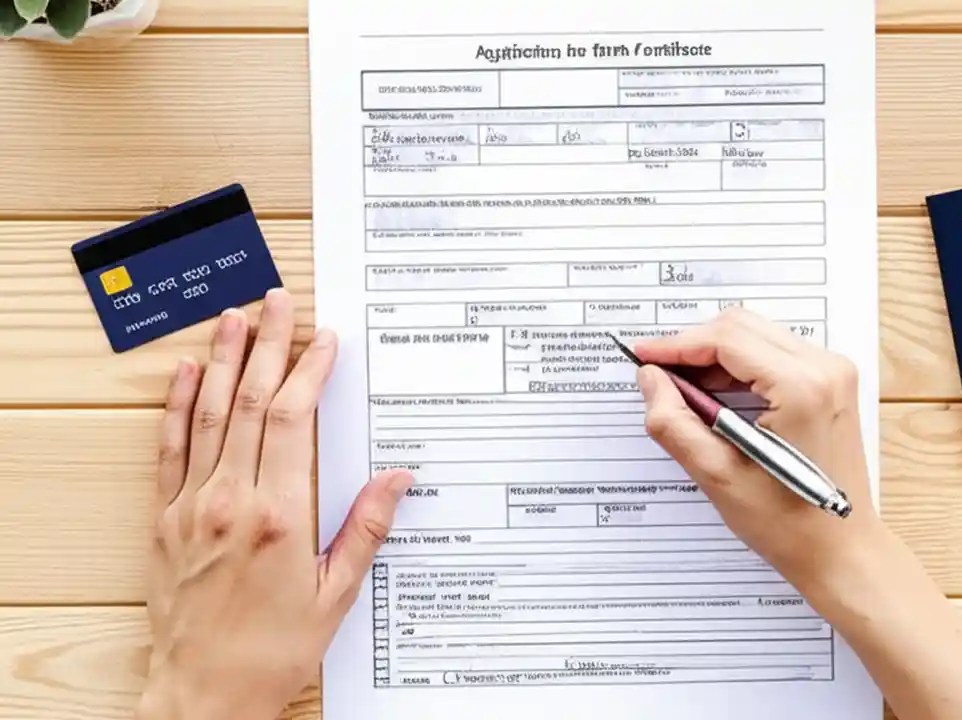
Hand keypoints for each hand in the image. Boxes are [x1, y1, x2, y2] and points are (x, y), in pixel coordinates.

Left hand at [138, 289, 412, 719]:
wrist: (202, 695)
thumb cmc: (272, 652)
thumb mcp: (336, 596)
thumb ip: (365, 529)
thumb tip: (396, 478)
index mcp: (281, 516)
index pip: (292, 420)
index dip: (309, 371)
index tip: (324, 341)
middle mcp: (232, 500)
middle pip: (251, 402)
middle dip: (269, 346)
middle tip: (279, 303)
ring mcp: (193, 505)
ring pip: (209, 414)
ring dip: (225, 360)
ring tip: (236, 318)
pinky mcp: (165, 518)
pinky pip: (170, 448)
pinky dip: (179, 406)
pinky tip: (188, 373)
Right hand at [633, 308, 873, 593]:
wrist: (843, 552)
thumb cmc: (791, 526)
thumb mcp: (718, 476)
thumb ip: (675, 422)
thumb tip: (650, 380)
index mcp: (801, 387)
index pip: (726, 339)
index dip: (676, 344)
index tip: (642, 355)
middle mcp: (824, 369)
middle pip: (742, 327)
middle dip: (694, 345)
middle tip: (657, 373)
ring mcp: (833, 374)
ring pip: (758, 335)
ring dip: (715, 354)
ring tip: (682, 388)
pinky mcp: (832, 384)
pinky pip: (776, 353)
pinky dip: (740, 365)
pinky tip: (716, 393)